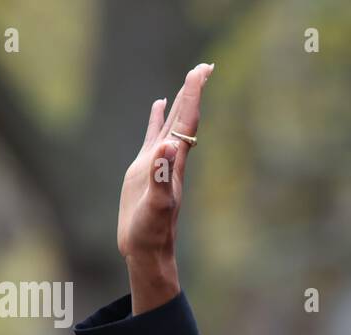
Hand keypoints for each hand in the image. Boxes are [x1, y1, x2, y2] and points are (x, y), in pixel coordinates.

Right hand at [117, 63, 213, 307]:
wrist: (147, 250)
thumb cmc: (151, 232)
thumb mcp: (156, 205)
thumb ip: (161, 177)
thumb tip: (167, 147)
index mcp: (174, 163)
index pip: (187, 122)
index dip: (194, 96)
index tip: (203, 70)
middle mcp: (171, 159)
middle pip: (185, 118)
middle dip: (194, 92)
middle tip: (205, 66)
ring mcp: (158, 162)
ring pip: (171, 123)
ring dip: (180, 101)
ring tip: (188, 79)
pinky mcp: (145, 169)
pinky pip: (153, 135)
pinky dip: (156, 117)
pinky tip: (158, 104)